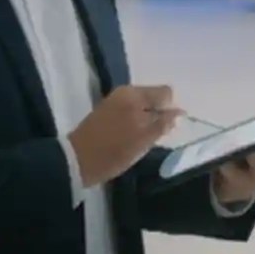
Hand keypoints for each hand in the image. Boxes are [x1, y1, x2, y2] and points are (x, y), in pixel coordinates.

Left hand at [69, 85, 183, 186]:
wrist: (76, 161)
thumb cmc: (113, 151)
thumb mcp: (143, 140)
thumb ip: (163, 124)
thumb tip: (179, 112)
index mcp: (135, 94)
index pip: (166, 93)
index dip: (170, 110)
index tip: (165, 130)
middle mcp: (124, 92)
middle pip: (153, 99)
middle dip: (158, 116)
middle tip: (152, 138)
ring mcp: (113, 101)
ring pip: (142, 107)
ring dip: (146, 121)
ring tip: (140, 141)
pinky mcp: (106, 112)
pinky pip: (130, 112)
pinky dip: (134, 123)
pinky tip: (129, 139)